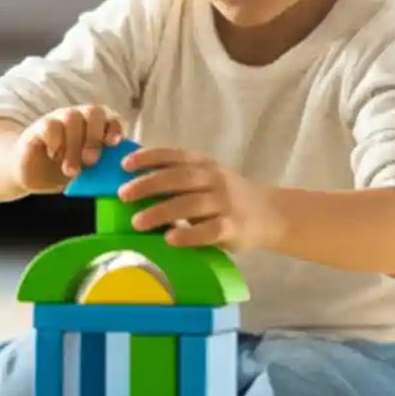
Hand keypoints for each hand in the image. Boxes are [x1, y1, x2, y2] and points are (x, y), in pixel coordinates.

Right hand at [13, 105, 124, 193]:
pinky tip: (53, 156)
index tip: (114, 144)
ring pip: (71, 117)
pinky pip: (50, 125)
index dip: (115, 128)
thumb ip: (103, 169)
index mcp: (97, 128)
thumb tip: (118, 176)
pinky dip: (55, 142)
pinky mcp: (39, 127)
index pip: (112, 117)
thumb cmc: (67, 174)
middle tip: (91, 161)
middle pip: (93, 112)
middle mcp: (80, 118)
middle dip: (94, 137)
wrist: (35, 177)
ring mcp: (59, 119)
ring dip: (74, 145)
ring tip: (71, 170)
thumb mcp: (89, 174)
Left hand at [117, 147, 280, 251]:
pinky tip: (170, 239)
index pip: (174, 155)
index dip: (149, 157)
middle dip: (148, 184)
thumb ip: (180, 179)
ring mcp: (225, 203)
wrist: (272, 215)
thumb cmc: (228, 198)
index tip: (125, 165)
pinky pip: (209, 231)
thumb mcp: (208, 180)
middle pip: (178, 178)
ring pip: (190, 204)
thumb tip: (134, 185)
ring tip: (137, 222)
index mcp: (204, 165)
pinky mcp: (234, 227)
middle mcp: (214, 179)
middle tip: (123, 195)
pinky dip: (188, 235)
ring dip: (161, 212)